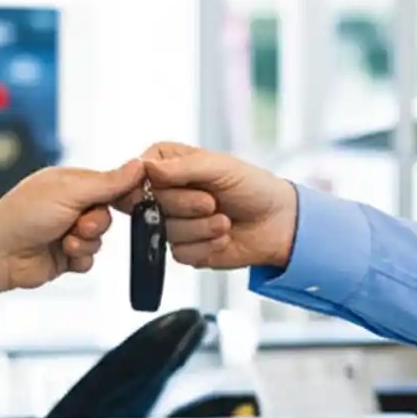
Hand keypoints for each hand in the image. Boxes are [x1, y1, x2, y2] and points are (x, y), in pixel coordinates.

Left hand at [0, 161, 144, 295]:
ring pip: (100, 238)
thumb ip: (108, 182)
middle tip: (80, 224)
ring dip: (86, 242)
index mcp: (69, 183)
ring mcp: (66, 230)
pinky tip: (63, 254)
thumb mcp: (70, 192)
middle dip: (96, 223)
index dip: (121, 194)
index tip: (129, 202)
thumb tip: (137, 165)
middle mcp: (68, 205)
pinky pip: (90, 258)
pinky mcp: (65, 255)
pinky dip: (80, 258)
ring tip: (65, 241)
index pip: (109, 184)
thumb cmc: (20, 217)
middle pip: (107, 214)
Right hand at [125, 141, 298, 269]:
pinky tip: (223, 237)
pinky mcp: (185, 249)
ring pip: (164, 231)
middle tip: (212, 201)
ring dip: (201, 228)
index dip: (145, 182)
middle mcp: (167, 193)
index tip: (163, 186)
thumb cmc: (254, 187)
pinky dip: (206, 246)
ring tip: (224, 220)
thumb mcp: (220, 167)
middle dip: (185, 205)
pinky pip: (179, 253)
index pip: (138, 172)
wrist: (278, 224)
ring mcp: (174, 222)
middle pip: (147, 204)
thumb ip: (182, 166)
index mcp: (170, 164)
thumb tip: (146, 166)